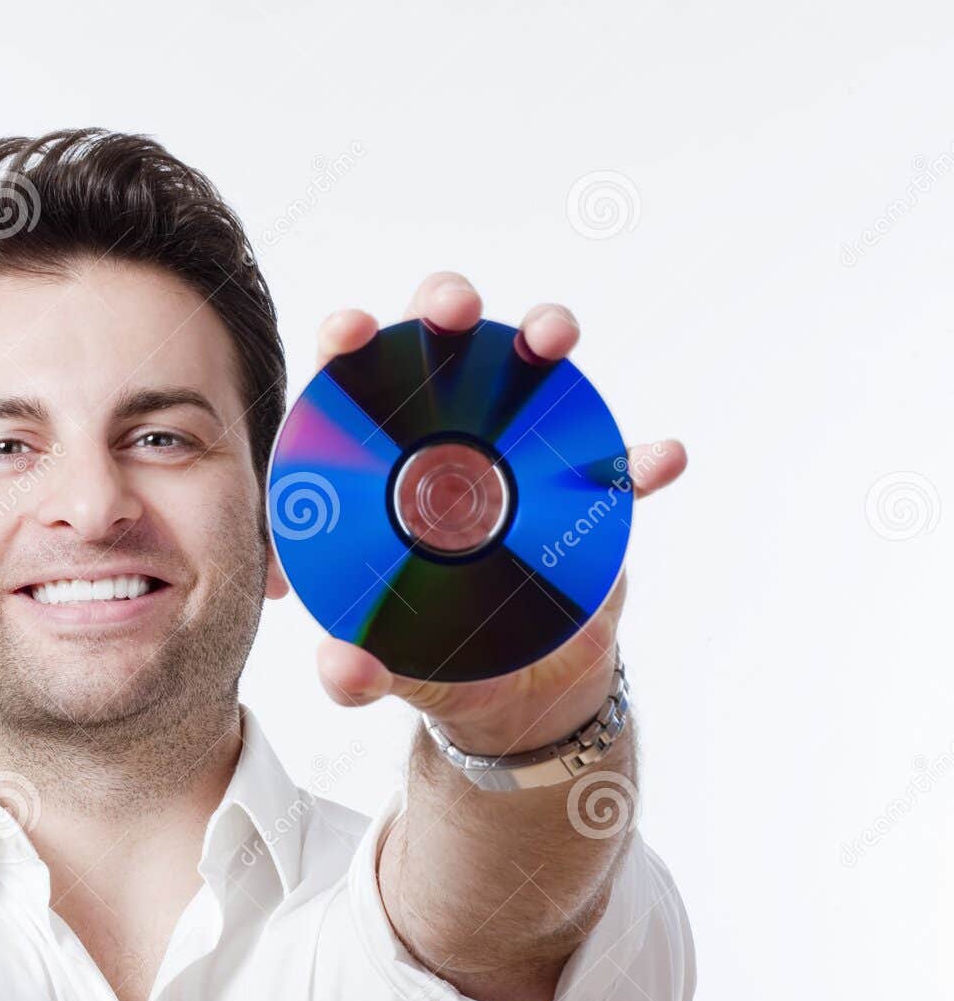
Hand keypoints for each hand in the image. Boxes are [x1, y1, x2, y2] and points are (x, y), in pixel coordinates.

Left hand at [312, 273, 686, 755]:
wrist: (518, 693)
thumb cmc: (431, 655)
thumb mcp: (385, 669)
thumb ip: (355, 674)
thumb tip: (341, 668)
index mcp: (378, 467)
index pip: (351, 389)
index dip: (347, 344)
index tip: (351, 332)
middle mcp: (446, 439)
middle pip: (441, 348)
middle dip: (444, 307)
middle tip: (454, 312)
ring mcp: (522, 455)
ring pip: (532, 373)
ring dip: (545, 336)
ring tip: (551, 340)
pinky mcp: (587, 492)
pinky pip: (620, 467)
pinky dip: (641, 459)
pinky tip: (659, 460)